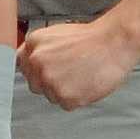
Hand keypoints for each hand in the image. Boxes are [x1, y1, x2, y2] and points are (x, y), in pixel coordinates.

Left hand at [18, 18, 138, 109]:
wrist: (115, 41)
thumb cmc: (91, 38)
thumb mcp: (55, 34)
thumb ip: (37, 49)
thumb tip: (24, 63)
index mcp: (33, 45)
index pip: (23, 68)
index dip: (38, 71)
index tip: (50, 70)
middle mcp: (37, 63)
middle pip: (35, 85)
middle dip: (50, 82)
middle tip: (71, 72)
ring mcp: (50, 81)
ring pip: (50, 96)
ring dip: (64, 91)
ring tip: (82, 75)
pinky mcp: (66, 96)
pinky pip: (65, 105)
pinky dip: (77, 98)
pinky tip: (87, 83)